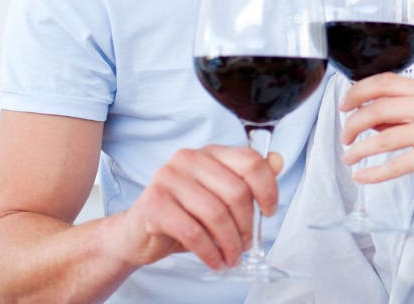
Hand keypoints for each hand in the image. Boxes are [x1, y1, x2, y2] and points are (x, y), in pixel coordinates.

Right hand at [105, 145, 281, 271]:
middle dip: (246, 226)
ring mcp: (168, 177)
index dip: (267, 188)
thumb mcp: (219, 196)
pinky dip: (209, 252)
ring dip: (229, 243)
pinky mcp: (154, 202)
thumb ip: (248, 179)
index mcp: (210, 153)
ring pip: (216, 213)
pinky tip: (214, 261)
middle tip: (245, 246)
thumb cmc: (183, 214)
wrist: (136, 235)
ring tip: (231, 258)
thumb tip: (278, 161)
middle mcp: (189, 158)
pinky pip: (193, 231)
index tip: (269, 212)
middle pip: (236, 191)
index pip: (250, 161)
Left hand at [339, 73, 413, 209]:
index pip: (387, 81)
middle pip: (380, 106)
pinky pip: (395, 164)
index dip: (359, 90)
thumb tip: (368, 115)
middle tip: (344, 135)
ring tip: (348, 157)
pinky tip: (361, 176)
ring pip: (384, 136)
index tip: (344, 104)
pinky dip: (373, 172)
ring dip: (359, 148)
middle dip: (354, 121)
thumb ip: (406, 115)